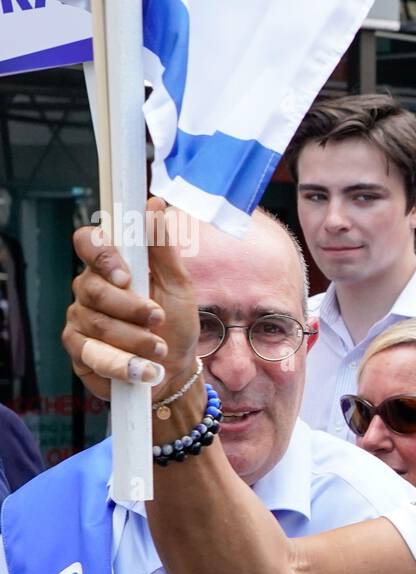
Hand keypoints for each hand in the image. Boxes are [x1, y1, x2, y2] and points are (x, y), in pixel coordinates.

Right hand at [63, 195, 199, 400]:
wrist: (175, 369)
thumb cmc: (176, 323)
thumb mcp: (179, 285)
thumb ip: (163, 248)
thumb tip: (154, 203)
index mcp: (112, 266)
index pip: (88, 242)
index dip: (101, 255)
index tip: (125, 276)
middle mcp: (89, 289)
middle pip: (94, 288)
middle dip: (132, 308)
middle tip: (159, 319)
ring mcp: (79, 319)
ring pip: (97, 323)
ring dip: (135, 339)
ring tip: (159, 349)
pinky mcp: (78, 350)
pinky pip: (93, 353)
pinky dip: (123, 363)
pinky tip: (144, 370)